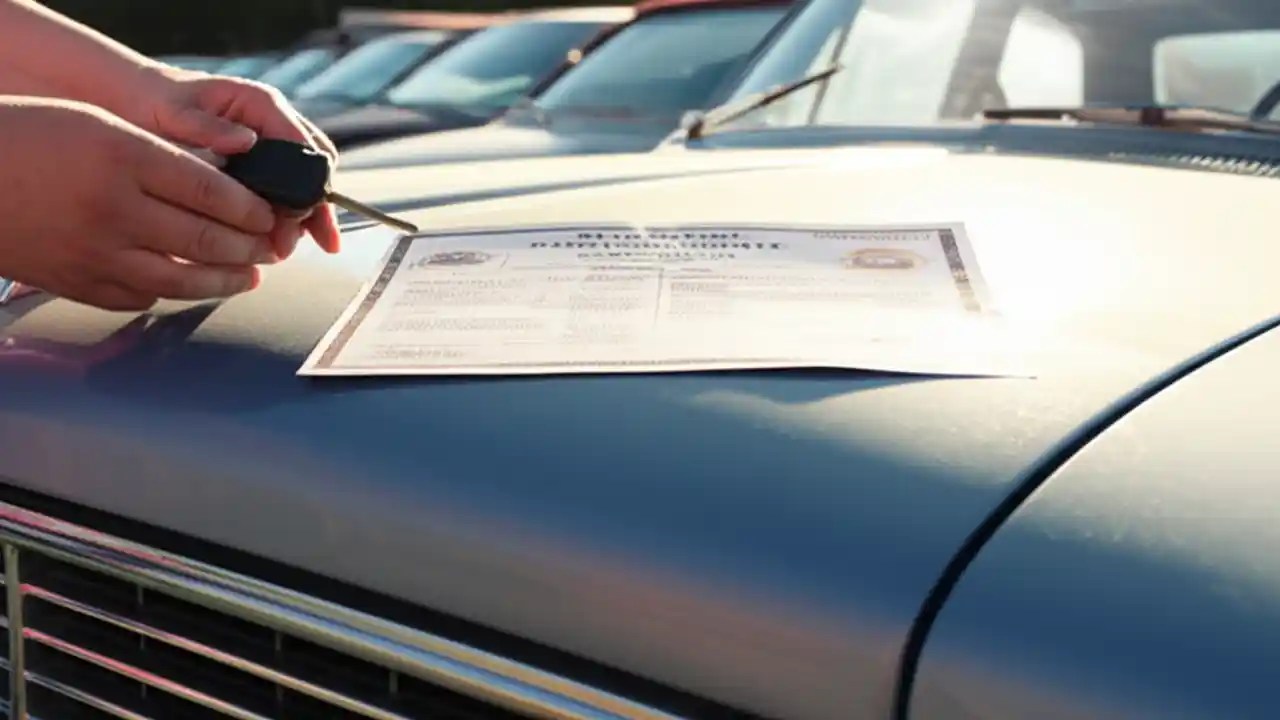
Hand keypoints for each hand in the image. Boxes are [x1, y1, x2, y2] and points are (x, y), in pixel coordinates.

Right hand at [0, 98, 277, 310]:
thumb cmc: (30, 139)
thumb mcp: (99, 127)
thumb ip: (161, 155)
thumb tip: (224, 182)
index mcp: (123, 158)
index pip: (210, 190)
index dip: (250, 208)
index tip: (269, 214)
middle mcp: (113, 209)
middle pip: (205, 239)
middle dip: (249, 247)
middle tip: (272, 246)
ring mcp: (94, 253)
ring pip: (182, 279)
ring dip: (225, 280)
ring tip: (250, 274)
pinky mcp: (76, 283)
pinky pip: (141, 296)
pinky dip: (174, 293)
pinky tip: (192, 286)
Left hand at [127, 66, 341, 258]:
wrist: (132, 100)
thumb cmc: (149, 103)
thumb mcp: (173, 113)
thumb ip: (207, 127)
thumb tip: (246, 141)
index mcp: (262, 105)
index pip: (307, 150)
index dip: (311, 189)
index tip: (297, 224)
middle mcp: (273, 122)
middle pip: (315, 168)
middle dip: (310, 211)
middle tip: (287, 247)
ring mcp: (268, 142)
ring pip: (302, 182)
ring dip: (298, 218)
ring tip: (277, 251)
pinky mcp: (257, 161)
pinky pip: (281, 189)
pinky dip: (281, 215)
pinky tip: (269, 241)